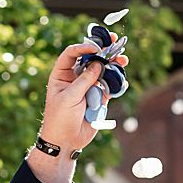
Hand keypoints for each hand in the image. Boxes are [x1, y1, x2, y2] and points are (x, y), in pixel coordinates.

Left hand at [39, 41, 128, 155]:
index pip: (71, 54)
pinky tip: (122, 78)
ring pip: (102, 71)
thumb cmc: (60, 119)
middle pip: (89, 59)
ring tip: (122, 59)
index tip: (95, 47)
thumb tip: (99, 64)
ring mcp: (87, 87)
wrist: (65, 141)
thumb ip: (85, 80)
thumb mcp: (70, 97)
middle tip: (113, 40)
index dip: (83, 48)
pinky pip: (109, 85)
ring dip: (112, 64)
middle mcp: (74, 78)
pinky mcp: (98, 97)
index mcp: (61, 75)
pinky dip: (116, 81)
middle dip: (102, 50)